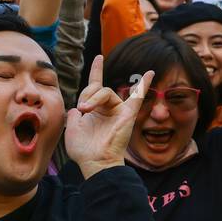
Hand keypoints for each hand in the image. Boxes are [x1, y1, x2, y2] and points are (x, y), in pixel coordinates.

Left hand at [64, 57, 151, 176]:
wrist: (94, 163)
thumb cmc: (83, 150)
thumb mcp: (72, 129)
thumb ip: (73, 115)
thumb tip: (76, 108)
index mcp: (95, 110)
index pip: (94, 86)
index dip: (96, 71)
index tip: (99, 57)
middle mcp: (107, 108)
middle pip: (96, 88)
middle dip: (86, 95)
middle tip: (82, 109)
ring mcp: (118, 111)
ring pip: (105, 91)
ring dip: (93, 98)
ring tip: (85, 110)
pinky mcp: (127, 115)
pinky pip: (137, 97)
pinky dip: (143, 85)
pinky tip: (150, 72)